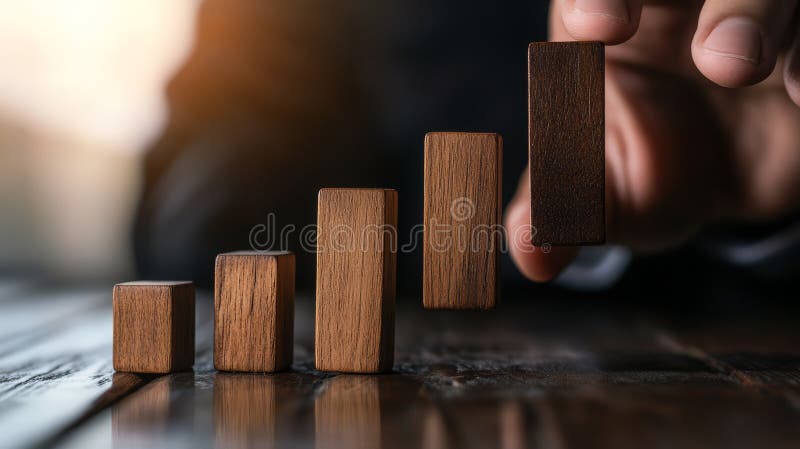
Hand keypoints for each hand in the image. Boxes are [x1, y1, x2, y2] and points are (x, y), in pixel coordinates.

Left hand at [505, 0, 799, 280]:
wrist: (732, 176)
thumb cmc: (650, 164)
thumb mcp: (604, 191)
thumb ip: (562, 206)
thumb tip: (531, 254)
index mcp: (612, 21)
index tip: (596, 28)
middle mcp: (684, 2)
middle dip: (714, 3)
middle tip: (718, 59)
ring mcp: (753, 10)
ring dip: (759, 16)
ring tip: (742, 69)